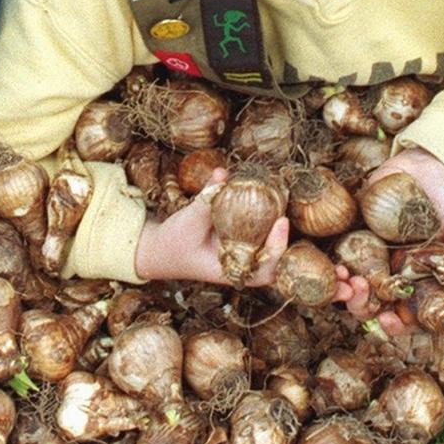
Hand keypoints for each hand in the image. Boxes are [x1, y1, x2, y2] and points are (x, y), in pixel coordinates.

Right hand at [134, 168, 291, 285]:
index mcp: (231, 271)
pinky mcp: (237, 240)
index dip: (278, 246)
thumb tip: (222, 173)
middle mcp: (240, 266)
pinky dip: (262, 217)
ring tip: (278, 198)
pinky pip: (256, 231)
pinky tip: (265, 197)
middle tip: (284, 206)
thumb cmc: (173, 242)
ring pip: (267, 244)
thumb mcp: (188, 221)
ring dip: (274, 225)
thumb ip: (206, 198)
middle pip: (275, 257)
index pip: (266, 268)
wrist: (159, 250)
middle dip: (283, 235)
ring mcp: (240, 254)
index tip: (282, 221)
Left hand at [335, 147, 443, 335]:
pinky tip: (335, 263)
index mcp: (416, 281)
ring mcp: (369, 258)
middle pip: (371, 305)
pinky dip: (333, 266)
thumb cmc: (443, 199)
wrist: (419, 167)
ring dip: (343, 290)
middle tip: (359, 290)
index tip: (388, 319)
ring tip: (344, 277)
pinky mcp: (352, 238)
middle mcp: (391, 275)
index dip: (396, 325)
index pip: (404, 315)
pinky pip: (337, 259)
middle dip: (361, 306)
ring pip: (351, 287)